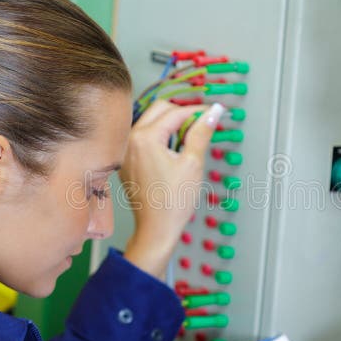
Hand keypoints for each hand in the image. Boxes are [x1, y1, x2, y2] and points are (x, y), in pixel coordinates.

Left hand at [120, 101, 224, 278]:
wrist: (156, 230)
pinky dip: (160, 138)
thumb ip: (202, 132)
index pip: (175, 112)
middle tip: (202, 125)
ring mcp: (126, 151)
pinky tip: (173, 153)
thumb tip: (213, 112)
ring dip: (170, 125)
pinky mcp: (128, 162)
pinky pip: (144, 138)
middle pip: (160, 110)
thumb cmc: (173, 203)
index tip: (213, 113)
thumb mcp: (193, 163)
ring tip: (189, 141)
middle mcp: (130, 141)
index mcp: (145, 138)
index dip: (198, 111)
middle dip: (182, 114)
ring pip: (150, 122)